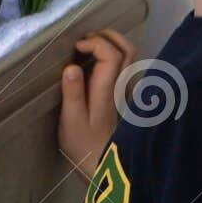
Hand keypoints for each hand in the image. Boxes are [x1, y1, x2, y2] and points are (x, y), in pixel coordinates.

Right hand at [59, 28, 136, 178]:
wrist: (104, 166)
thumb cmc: (83, 144)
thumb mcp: (71, 121)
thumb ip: (72, 93)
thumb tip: (71, 66)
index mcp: (107, 90)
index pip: (111, 54)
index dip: (94, 43)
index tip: (75, 48)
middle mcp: (122, 86)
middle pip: (127, 49)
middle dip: (107, 36)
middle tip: (84, 39)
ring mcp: (126, 90)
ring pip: (130, 56)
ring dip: (111, 43)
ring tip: (89, 46)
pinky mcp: (124, 95)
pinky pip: (125, 66)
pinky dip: (113, 54)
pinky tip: (96, 62)